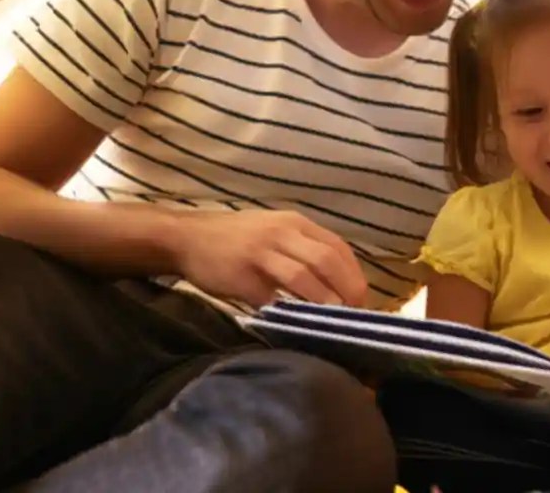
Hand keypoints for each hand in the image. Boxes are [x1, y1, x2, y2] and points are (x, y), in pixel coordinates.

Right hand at [169, 209, 366, 306]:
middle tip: (354, 315)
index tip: (362, 300)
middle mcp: (282, 233)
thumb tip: (338, 284)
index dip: (354, 275)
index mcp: (295, 223)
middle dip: (346, 290)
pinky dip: (288, 313)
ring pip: (303, 276)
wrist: (187, 237)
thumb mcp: (275, 230)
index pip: (337, 247)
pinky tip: (297, 326)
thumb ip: (304, 249)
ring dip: (323, 301)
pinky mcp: (241, 277)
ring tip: (334, 321)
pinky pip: (270, 298)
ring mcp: (261, 253)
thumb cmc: (238, 238)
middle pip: (326, 260)